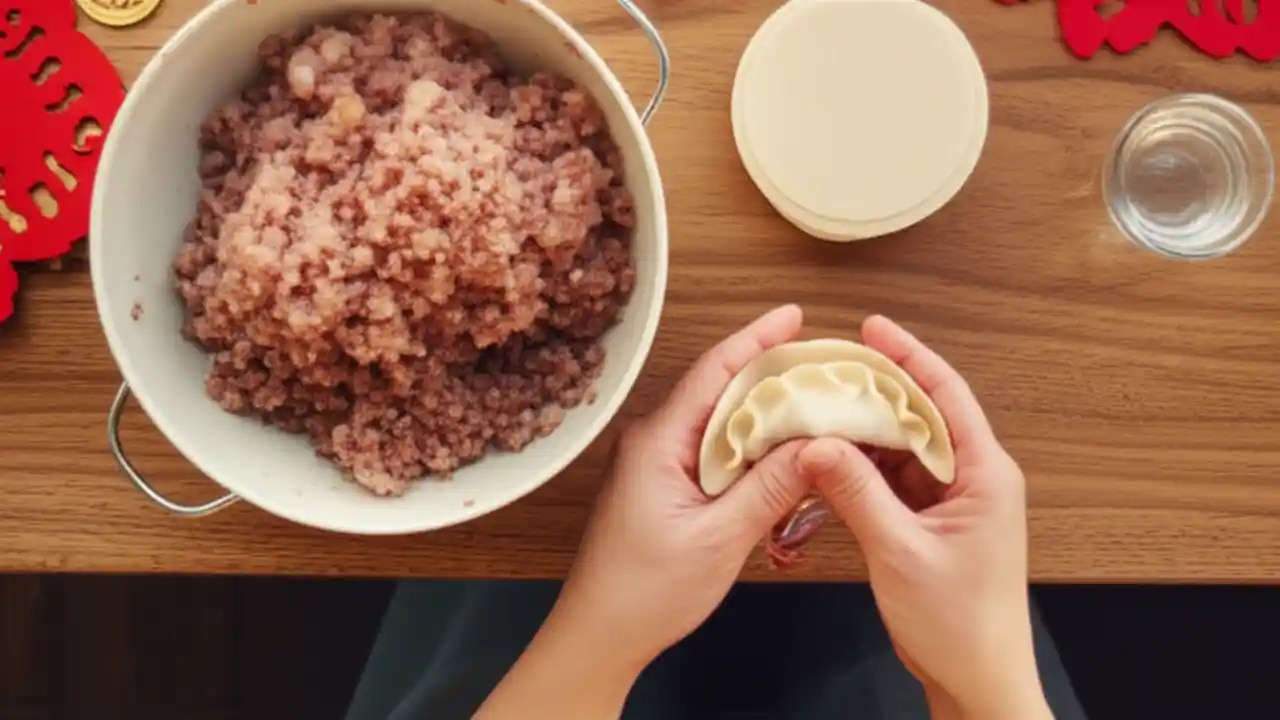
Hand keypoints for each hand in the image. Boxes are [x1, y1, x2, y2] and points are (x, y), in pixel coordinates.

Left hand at [479, 305, 818, 717]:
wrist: (600, 636)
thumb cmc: (646, 592)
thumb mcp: (720, 539)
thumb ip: (770, 487)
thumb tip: (818, 442)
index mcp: (658, 440)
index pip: (714, 372)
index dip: (756, 339)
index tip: (794, 314)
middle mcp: (654, 440)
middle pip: (721, 392)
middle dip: (773, 376)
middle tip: (827, 368)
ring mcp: (657, 463)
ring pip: (720, 424)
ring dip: (765, 416)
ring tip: (817, 405)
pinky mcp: (664, 486)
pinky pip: (714, 452)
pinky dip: (750, 450)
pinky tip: (783, 456)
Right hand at [804, 316, 1050, 719]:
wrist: (977, 680)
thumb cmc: (960, 625)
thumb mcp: (900, 552)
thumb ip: (857, 493)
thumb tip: (817, 444)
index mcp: (986, 474)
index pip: (946, 394)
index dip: (908, 355)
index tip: (871, 328)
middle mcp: (974, 477)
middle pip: (922, 413)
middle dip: (875, 389)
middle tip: (827, 369)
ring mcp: (953, 499)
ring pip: (904, 445)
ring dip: (864, 430)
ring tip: (818, 410)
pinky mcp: (932, 520)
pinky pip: (894, 477)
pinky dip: (862, 466)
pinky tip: (828, 459)